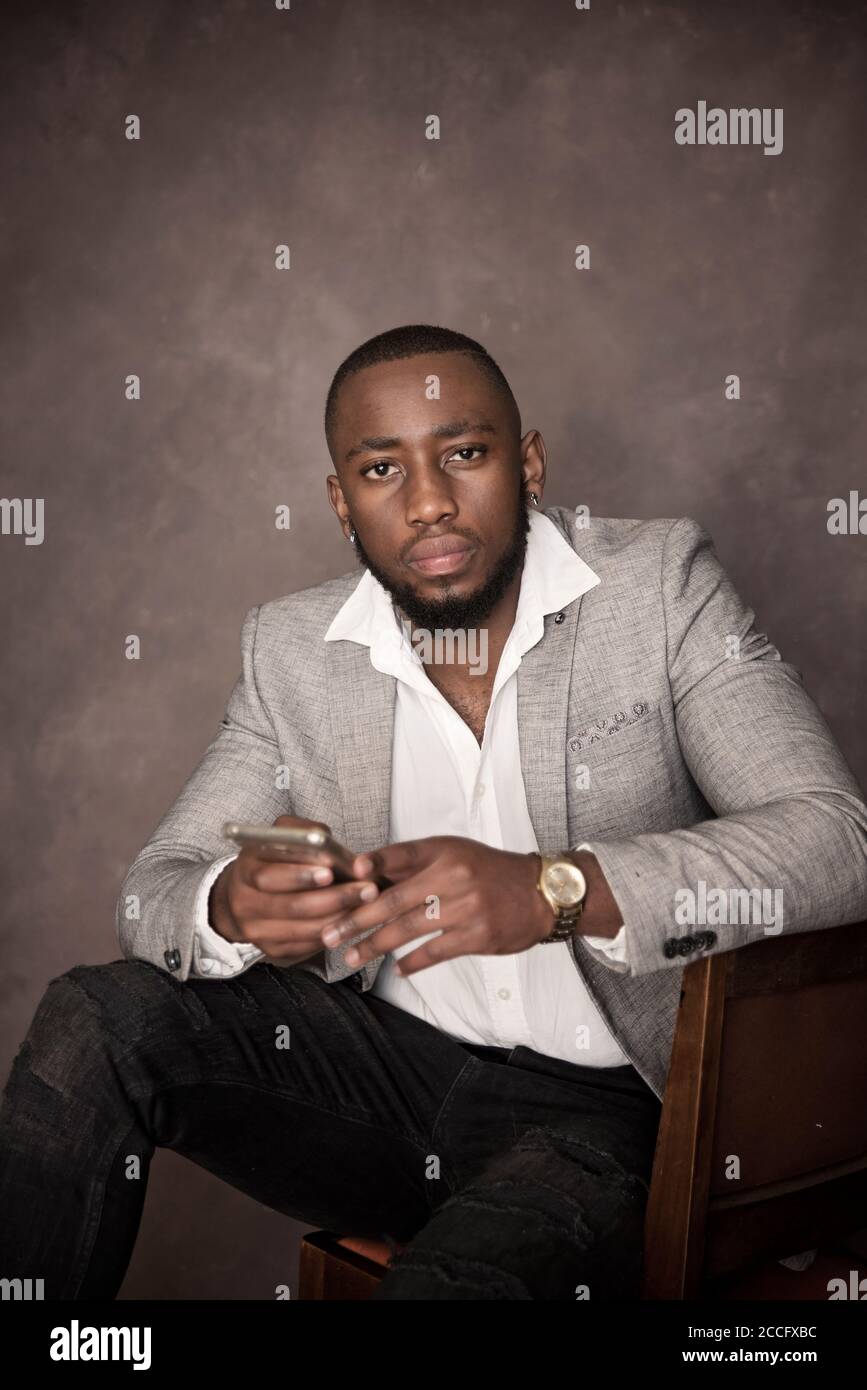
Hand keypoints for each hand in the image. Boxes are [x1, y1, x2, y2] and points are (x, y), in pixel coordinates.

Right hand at [209, 815, 380, 965]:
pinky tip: (351, 920)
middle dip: (334, 898)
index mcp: (245, 869)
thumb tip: (327, 843)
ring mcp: (257, 931)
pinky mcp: (272, 949)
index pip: (270, 875)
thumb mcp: (279, 837)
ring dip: (340, 917)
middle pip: (292, 906)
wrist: (243, 896)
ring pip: (304, 929)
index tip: (330, 871)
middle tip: (366, 889)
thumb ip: (302, 833)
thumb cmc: (270, 861)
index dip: (301, 875)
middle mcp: (245, 903)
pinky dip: (332, 932)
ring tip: (366, 904)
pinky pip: (306, 945)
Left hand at [320, 836, 555, 976]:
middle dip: (356, 919)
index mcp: (444, 852)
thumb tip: (368, 875)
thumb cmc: (490, 872)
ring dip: (375, 946)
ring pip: (408, 930)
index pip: (398, 855)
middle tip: (329, 933)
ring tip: (351, 957)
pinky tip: (396, 969)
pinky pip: (435, 952)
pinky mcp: (477, 936)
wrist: (541, 893)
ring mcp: (465, 908)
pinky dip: (412, 963)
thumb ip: (415, 862)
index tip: (342, 880)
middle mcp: (453, 877)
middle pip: (393, 900)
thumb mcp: (455, 853)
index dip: (369, 866)